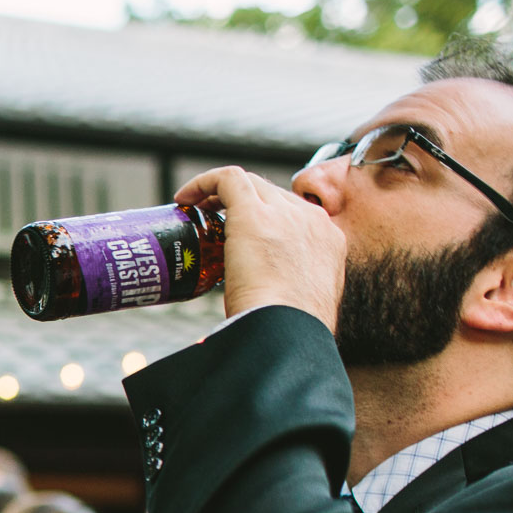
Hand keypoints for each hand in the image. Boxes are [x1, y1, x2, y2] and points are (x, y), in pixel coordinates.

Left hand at [174, 166, 346, 331]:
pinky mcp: (252, 213)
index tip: (244, 238)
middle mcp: (311, 220)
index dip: (268, 220)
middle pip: (272, 195)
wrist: (288, 332)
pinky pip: (227, 179)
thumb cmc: (289, 333)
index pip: (296, 216)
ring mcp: (284, 214)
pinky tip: (184, 200)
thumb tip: (268, 310)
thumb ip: (292, 296)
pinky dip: (204, 182)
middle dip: (242, 203)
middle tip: (212, 222)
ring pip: (250, 184)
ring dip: (222, 193)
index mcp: (329, 242)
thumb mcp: (302, 307)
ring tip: (196, 210)